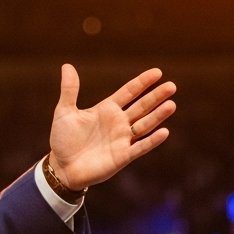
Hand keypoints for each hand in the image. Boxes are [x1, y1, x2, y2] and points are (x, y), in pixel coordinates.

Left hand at [48, 65, 175, 189]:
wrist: (61, 168)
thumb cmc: (63, 140)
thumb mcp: (64, 112)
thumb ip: (69, 90)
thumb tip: (67, 65)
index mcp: (107, 109)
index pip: (129, 92)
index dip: (142, 83)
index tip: (157, 72)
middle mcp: (118, 123)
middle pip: (141, 107)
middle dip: (156, 97)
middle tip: (171, 86)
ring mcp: (122, 139)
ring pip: (144, 125)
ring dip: (158, 116)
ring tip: (171, 105)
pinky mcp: (123, 156)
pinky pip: (140, 147)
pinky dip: (152, 140)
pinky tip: (164, 131)